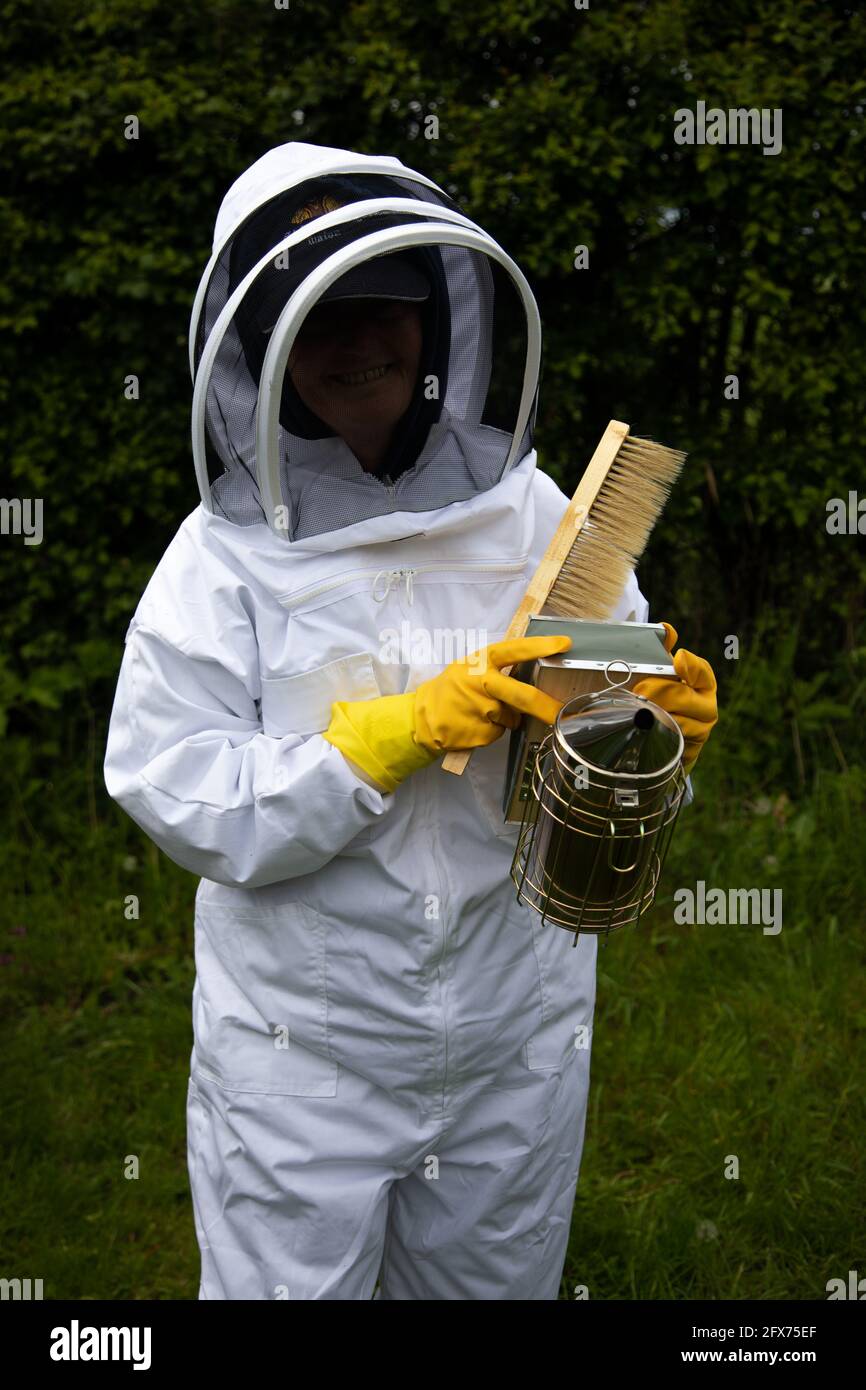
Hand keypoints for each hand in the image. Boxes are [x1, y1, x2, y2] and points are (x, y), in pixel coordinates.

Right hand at [323, 635, 570, 792]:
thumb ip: (496, 669)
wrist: (423, 717)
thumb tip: (533, 675)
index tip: (564, 643)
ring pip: (512, 717)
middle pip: (522, 695)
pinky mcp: (480, 733)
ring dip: (506, 718)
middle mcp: (481, 684)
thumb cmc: (451, 690)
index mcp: (480, 662)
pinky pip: (500, 732)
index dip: (540, 646)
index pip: (515, 650)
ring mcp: (480, 710)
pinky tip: (476, 724)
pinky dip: (494, 730)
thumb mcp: (469, 669)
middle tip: (560, 712)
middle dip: (545, 706)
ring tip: (482, 712)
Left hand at [632, 621, 717, 773]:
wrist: (659, 739)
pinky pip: (673, 741)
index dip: (690, 665)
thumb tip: (665, 629)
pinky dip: (658, 734)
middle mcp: (707, 705)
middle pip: (682, 695)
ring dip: (653, 714)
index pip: (701, 670)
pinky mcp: (691, 751)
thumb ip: (662, 649)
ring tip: (636, 710)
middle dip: (657, 692)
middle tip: (638, 689)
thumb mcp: (661, 673)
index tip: (676, 659)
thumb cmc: (660, 699)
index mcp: (703, 681)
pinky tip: (645, 729)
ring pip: (676, 720)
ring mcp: (701, 730)